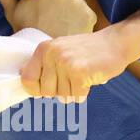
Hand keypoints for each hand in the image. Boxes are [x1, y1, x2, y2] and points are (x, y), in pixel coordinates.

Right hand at [0, 0, 96, 37]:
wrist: (43, 55)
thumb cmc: (26, 33)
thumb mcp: (11, 11)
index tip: (47, 8)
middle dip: (63, 2)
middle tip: (55, 20)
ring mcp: (75, 1)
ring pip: (77, 3)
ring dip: (73, 12)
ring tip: (64, 27)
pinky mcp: (88, 13)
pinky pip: (87, 14)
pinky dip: (83, 22)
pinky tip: (72, 32)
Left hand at [20, 27, 135, 102]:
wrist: (115, 43)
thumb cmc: (88, 51)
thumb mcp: (60, 50)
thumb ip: (43, 64)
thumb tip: (23, 77)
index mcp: (44, 49)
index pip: (27, 78)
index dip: (35, 90)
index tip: (45, 90)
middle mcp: (52, 54)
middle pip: (45, 92)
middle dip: (59, 92)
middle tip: (71, 80)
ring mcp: (65, 63)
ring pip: (62, 96)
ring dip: (74, 92)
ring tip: (82, 77)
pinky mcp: (80, 72)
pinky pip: (76, 96)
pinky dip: (84, 93)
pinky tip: (89, 80)